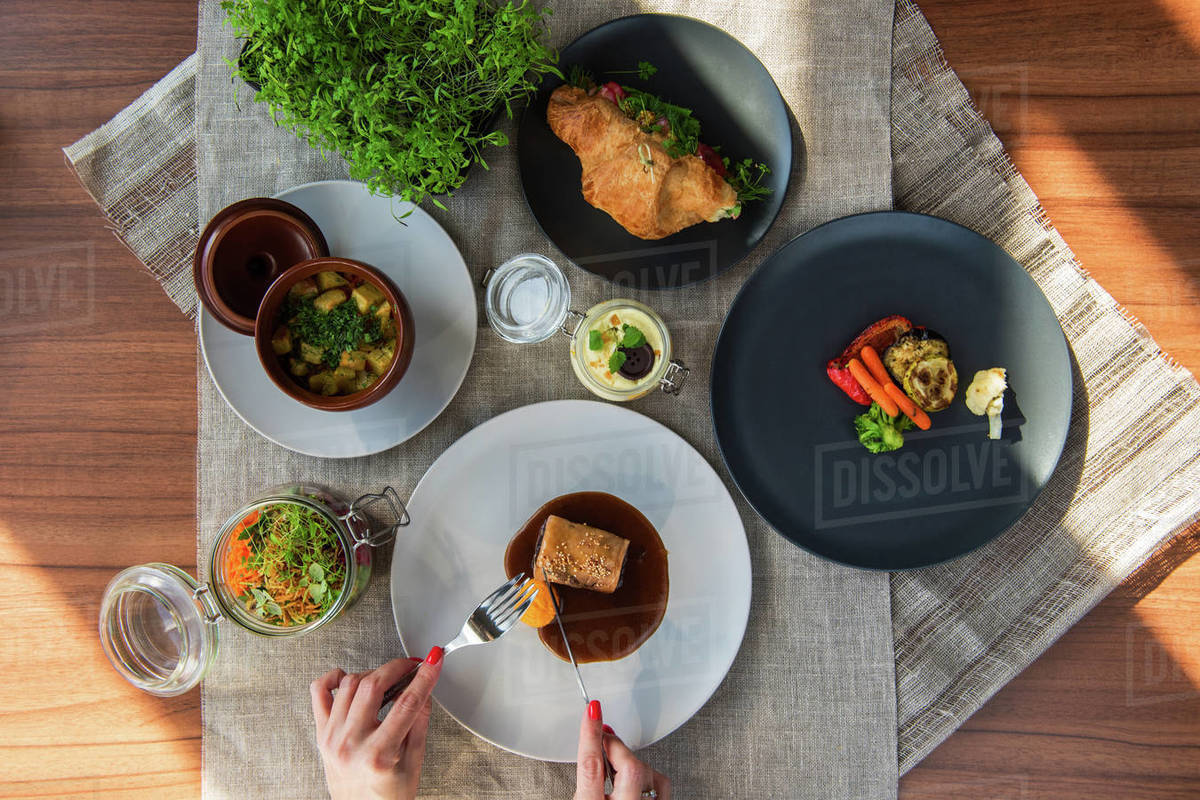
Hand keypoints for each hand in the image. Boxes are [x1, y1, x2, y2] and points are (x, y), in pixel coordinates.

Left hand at [311, 647, 443, 799]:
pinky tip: (348, 677)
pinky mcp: (321, 735)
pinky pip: (318, 693)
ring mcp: (332, 738)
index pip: (406, 703)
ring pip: (349, 684)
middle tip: (412, 665)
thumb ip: (419, 722)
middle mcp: (351, 744)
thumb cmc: (387, 798)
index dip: (423, 677)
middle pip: (374, 686)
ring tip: (388, 678)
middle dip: (397, 668)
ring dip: (372, 673)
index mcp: (379, 755)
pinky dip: (333, 678)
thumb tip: (424, 689)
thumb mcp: (414, 762)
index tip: (433, 661)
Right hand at [574, 700, 670, 799]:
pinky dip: (650, 774)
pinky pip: (662, 784)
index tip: (592, 710)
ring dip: (633, 761)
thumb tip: (593, 755)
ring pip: (648, 772)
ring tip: (617, 766)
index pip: (592, 766)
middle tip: (605, 738)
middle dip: (616, 747)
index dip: (591, 734)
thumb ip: (585, 784)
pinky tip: (638, 777)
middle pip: (629, 766)